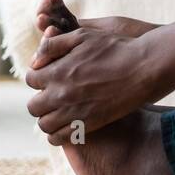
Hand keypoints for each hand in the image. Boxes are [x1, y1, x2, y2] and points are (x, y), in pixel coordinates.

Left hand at [25, 27, 160, 144]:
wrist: (144, 68)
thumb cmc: (115, 48)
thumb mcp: (82, 36)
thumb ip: (53, 45)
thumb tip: (34, 60)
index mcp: (57, 72)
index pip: (30, 79)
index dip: (38, 76)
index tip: (49, 75)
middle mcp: (61, 95)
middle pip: (33, 106)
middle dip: (40, 99)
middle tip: (53, 94)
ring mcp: (74, 113)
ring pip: (43, 125)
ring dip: (47, 117)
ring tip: (59, 110)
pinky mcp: (88, 125)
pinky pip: (59, 138)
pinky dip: (57, 134)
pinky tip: (66, 124)